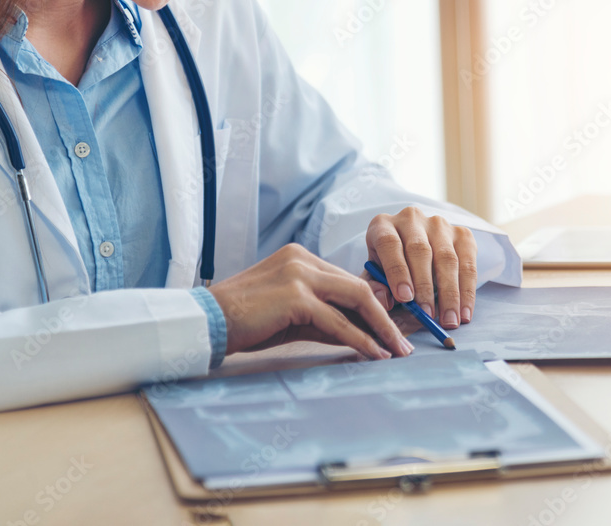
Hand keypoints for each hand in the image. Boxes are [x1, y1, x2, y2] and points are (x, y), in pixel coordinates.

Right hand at [208, 244, 412, 358]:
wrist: (207, 323)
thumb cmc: (245, 323)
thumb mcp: (292, 317)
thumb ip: (325, 318)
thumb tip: (362, 334)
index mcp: (301, 257)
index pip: (347, 281)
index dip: (374, 305)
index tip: (393, 326)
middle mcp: (303, 259)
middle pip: (358, 287)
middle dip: (386, 316)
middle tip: (404, 341)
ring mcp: (300, 274)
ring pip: (355, 299)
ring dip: (381, 328)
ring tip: (396, 350)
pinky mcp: (295, 296)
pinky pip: (337, 321)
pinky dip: (360, 339)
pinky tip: (373, 353)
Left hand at [364, 207, 477, 329]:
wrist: (412, 253)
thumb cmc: (388, 267)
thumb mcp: (374, 275)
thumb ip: (374, 287)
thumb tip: (384, 301)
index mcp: (383, 225)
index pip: (390, 244)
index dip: (397, 271)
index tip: (404, 299)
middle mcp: (411, 218)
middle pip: (420, 250)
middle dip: (425, 287)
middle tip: (427, 315)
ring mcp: (439, 224)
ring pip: (447, 258)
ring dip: (450, 293)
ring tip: (449, 320)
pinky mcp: (462, 234)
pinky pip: (468, 264)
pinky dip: (467, 291)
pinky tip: (464, 313)